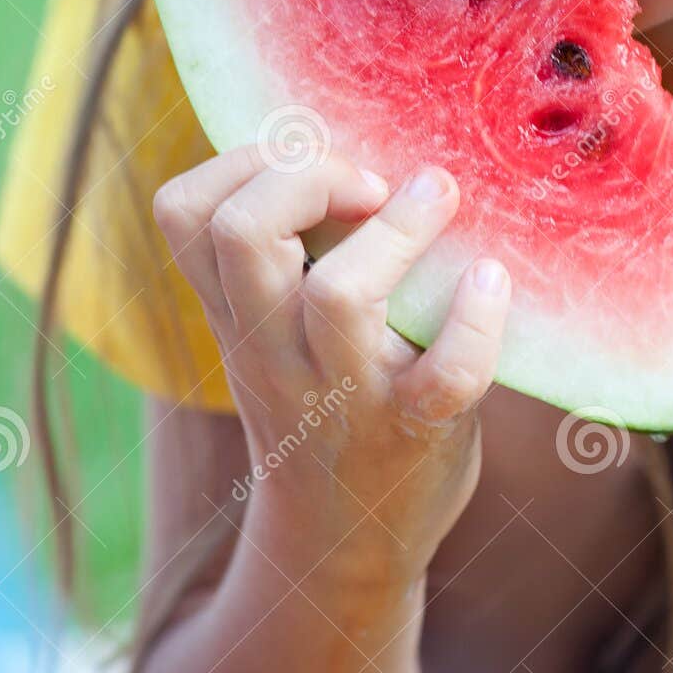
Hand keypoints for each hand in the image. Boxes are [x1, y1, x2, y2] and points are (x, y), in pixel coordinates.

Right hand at [152, 144, 510, 587]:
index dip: (239, 161)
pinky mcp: (414, 433)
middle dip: (306, 175)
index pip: (182, 212)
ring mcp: (342, 395)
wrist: (343, 546)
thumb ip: (282, 248)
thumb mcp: (272, 328)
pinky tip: (490, 280)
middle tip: (369, 182)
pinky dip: (478, 322)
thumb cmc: (322, 401)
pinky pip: (447, 376)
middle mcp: (274, 350)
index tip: (308, 162)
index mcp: (235, 313)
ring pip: (338, 298)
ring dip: (399, 231)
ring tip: (439, 197)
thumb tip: (342, 127)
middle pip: (242, 235)